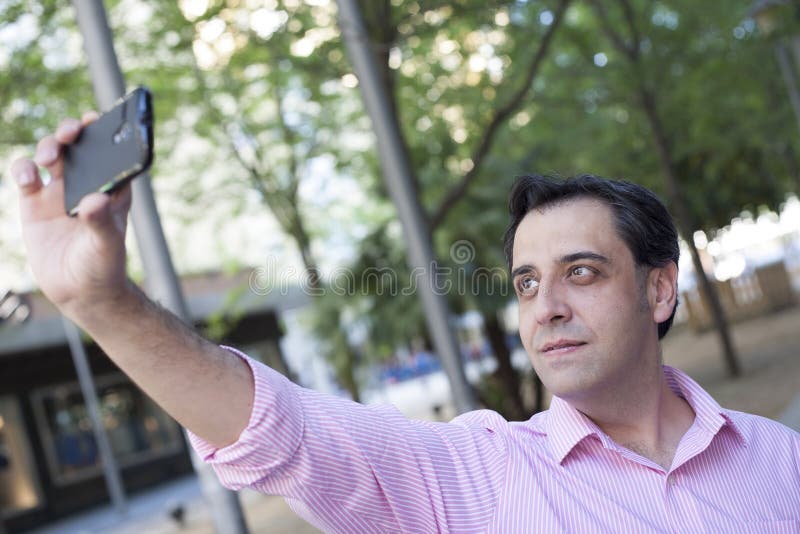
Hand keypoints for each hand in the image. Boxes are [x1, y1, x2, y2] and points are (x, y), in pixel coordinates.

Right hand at [11, 114, 132, 316]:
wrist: (80, 292)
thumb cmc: (103, 267)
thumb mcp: (106, 246)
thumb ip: (101, 223)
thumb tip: (93, 200)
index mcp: (112, 188)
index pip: (111, 151)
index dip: (104, 131)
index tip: (96, 118)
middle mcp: (86, 184)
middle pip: (78, 145)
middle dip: (72, 132)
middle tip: (70, 133)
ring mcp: (59, 192)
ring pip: (51, 154)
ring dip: (49, 147)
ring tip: (49, 159)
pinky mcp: (35, 204)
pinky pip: (25, 175)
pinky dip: (23, 170)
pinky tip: (27, 180)